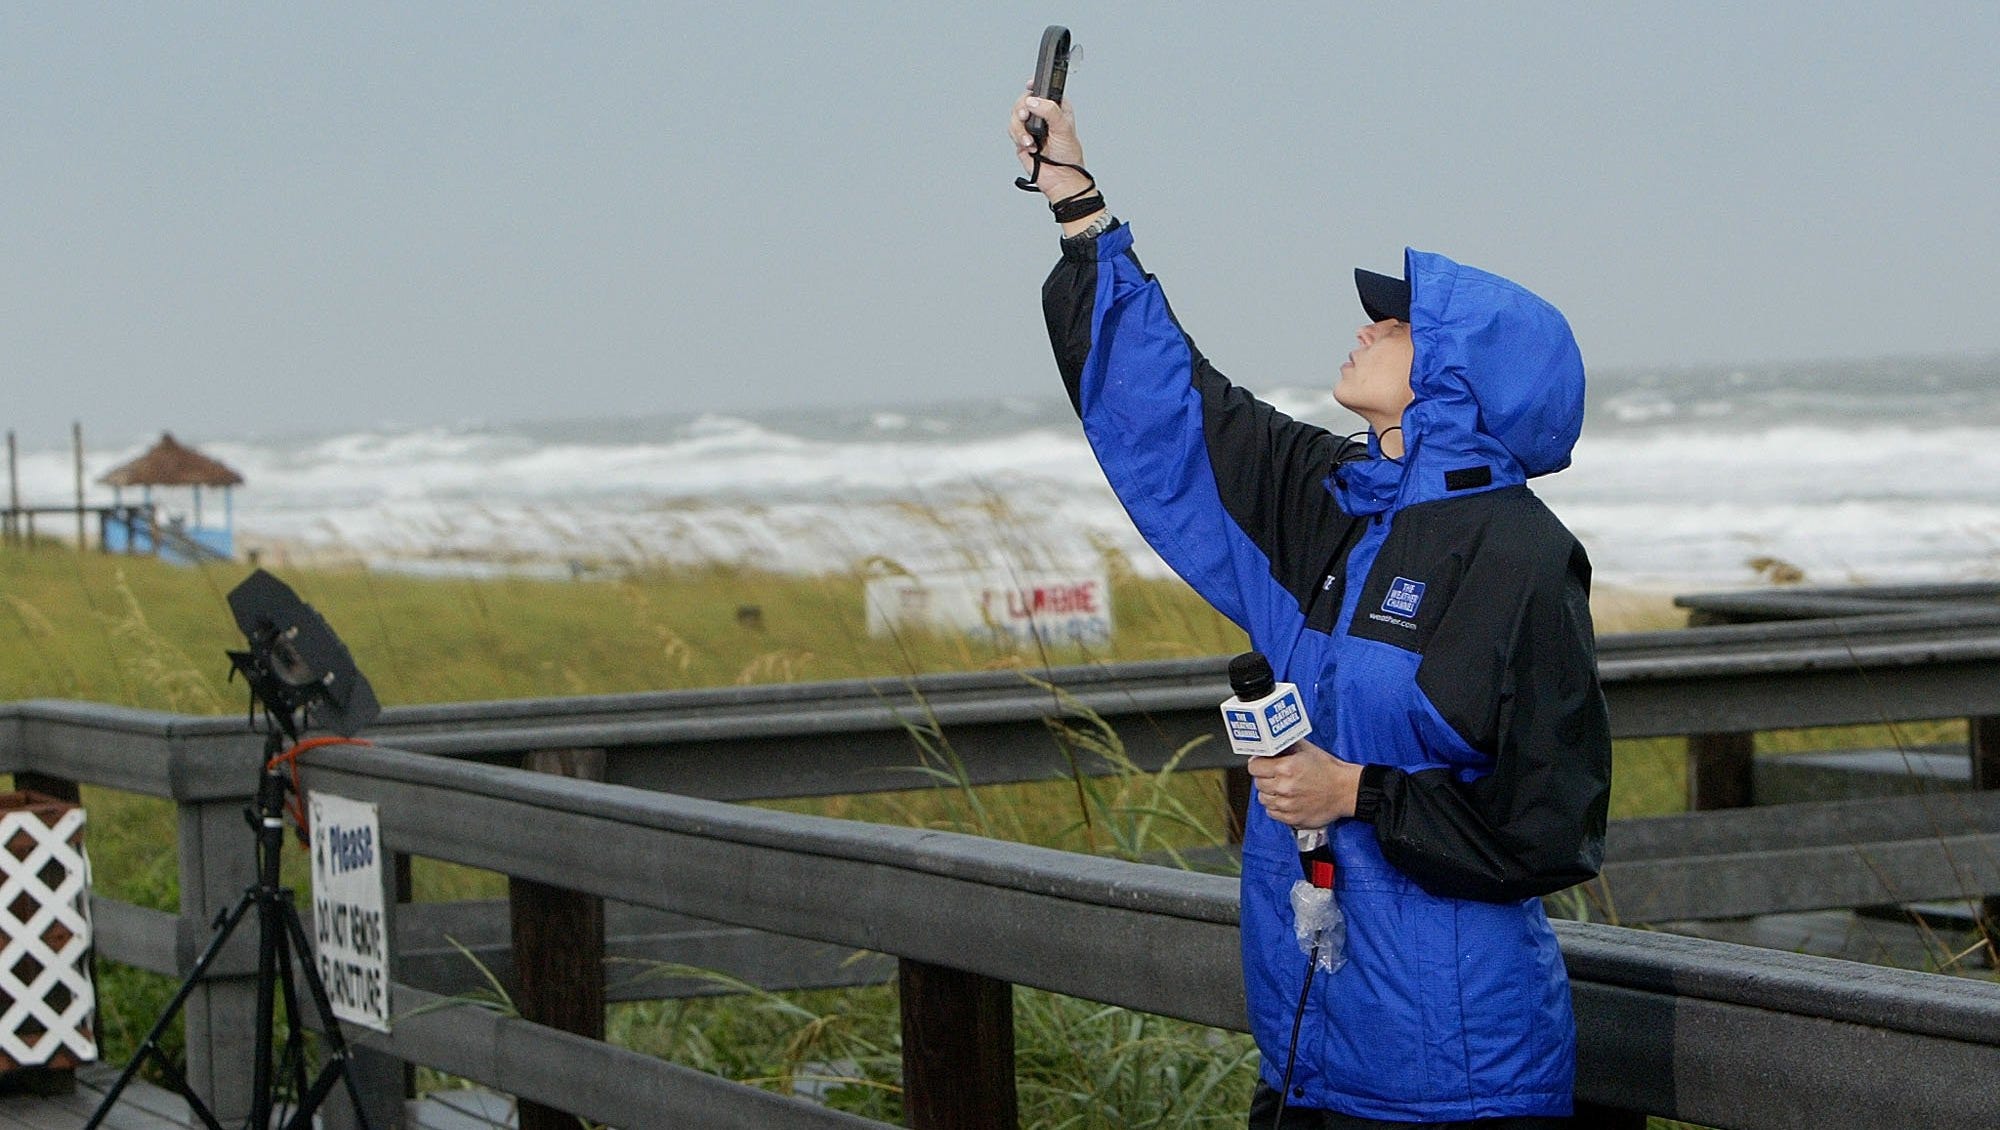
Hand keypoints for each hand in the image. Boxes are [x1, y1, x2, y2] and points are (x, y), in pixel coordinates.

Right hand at [1008, 86, 1092, 203]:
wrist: (1060, 178)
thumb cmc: (1068, 155)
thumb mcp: (1064, 128)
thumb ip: (1049, 111)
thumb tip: (1033, 101)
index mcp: (1056, 108)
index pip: (1043, 91)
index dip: (1035, 86)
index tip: (1030, 85)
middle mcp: (1042, 116)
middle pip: (1023, 101)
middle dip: (1022, 109)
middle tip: (1025, 116)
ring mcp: (1030, 128)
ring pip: (1015, 117)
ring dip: (1019, 128)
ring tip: (1031, 140)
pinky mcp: (1022, 139)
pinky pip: (1012, 131)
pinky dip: (1018, 138)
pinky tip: (1030, 147)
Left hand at [1246, 739, 1362, 829]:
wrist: (1346, 790)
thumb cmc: (1328, 770)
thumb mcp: (1306, 749)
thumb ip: (1285, 746)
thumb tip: (1268, 745)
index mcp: (1286, 768)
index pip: (1254, 767)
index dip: (1258, 764)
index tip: (1262, 765)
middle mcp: (1284, 787)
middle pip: (1258, 783)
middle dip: (1264, 778)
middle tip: (1275, 776)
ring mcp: (1288, 805)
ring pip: (1263, 799)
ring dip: (1270, 794)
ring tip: (1283, 789)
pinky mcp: (1292, 819)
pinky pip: (1272, 813)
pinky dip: (1276, 807)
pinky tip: (1287, 800)